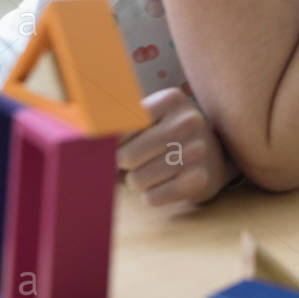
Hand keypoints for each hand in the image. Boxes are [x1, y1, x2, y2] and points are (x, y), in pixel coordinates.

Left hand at [117, 89, 236, 205]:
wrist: (218, 157)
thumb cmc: (171, 136)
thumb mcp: (154, 116)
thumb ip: (120, 119)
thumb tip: (80, 136)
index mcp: (172, 100)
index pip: (119, 127)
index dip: (112, 143)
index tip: (117, 145)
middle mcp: (188, 121)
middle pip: (125, 156)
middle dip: (125, 165)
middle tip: (138, 161)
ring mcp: (197, 150)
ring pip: (137, 180)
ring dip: (139, 181)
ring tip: (156, 171)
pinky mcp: (200, 179)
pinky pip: (152, 198)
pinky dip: (152, 196)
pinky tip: (167, 184)